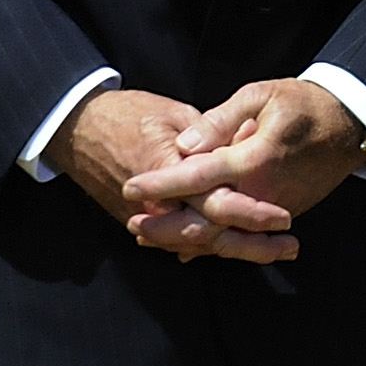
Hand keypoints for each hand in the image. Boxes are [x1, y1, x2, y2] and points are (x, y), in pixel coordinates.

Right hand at [46, 87, 284, 261]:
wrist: (77, 130)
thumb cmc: (129, 114)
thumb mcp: (174, 113)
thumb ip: (210, 133)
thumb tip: (247, 140)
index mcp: (168, 172)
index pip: (215, 202)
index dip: (250, 212)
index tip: (283, 218)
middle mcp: (156, 204)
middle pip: (208, 235)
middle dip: (250, 245)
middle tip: (288, 247)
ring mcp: (145, 217)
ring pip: (195, 244)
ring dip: (235, 250)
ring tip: (273, 252)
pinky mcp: (139, 221)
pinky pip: (178, 240)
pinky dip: (207, 246)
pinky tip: (236, 248)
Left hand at [118, 78, 365, 262]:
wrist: (353, 124)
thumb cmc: (306, 103)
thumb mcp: (263, 95)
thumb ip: (221, 120)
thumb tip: (185, 146)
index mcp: (255, 159)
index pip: (199, 176)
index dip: (162, 183)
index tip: (131, 184)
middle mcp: (263, 192)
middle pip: (205, 218)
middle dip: (165, 223)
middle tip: (132, 223)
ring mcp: (275, 207)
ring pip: (222, 233)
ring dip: (183, 236)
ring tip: (149, 236)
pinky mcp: (285, 213)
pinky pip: (241, 234)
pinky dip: (210, 240)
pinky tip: (185, 244)